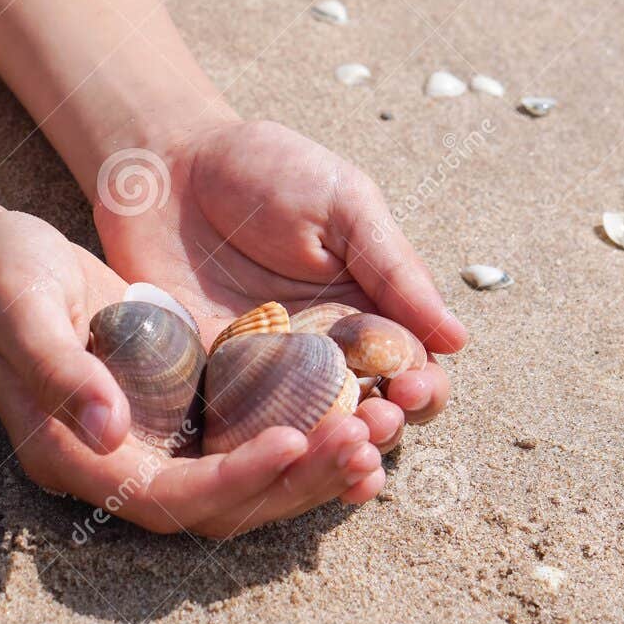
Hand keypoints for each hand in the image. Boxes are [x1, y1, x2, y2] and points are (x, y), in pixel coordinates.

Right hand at [0, 210, 382, 535]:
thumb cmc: (2, 274)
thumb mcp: (21, 307)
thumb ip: (57, 370)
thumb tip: (107, 430)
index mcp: (75, 455)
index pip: (168, 494)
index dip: (234, 478)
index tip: (293, 441)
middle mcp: (120, 461)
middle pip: (220, 503)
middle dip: (294, 480)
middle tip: (364, 443)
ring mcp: (153, 437)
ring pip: (244, 477)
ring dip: (310, 464)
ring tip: (376, 433)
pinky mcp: (180, 406)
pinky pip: (246, 436)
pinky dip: (299, 431)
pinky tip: (352, 409)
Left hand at [94, 118, 467, 456]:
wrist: (167, 161)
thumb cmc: (265, 167)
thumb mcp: (342, 204)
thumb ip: (393, 268)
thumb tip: (456, 339)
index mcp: (366, 309)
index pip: (412, 367)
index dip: (422, 388)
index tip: (412, 389)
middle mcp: (322, 352)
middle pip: (368, 412)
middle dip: (381, 429)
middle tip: (374, 424)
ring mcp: (265, 372)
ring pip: (310, 434)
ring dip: (329, 451)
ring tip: (336, 448)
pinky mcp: (208, 380)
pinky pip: (241, 430)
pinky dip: (261, 452)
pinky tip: (272, 462)